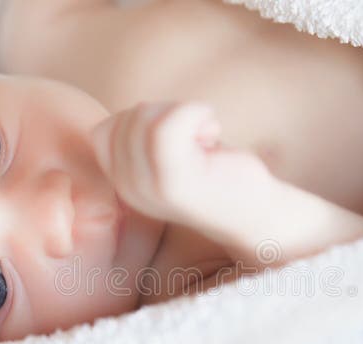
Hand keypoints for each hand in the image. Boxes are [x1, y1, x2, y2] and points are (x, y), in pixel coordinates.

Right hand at [90, 100, 269, 223]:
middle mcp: (130, 191)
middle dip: (166, 112)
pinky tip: (213, 131)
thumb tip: (139, 111)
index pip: (105, 130)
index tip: (177, 136)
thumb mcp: (172, 152)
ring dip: (184, 113)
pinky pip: (167, 125)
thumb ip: (146, 136)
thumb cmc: (218, 173)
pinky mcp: (175, 182)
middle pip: (128, 119)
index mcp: (124, 184)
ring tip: (207, 138)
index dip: (143, 119)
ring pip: (144, 118)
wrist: (257, 213)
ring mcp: (150, 188)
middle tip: (199, 137)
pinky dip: (195, 113)